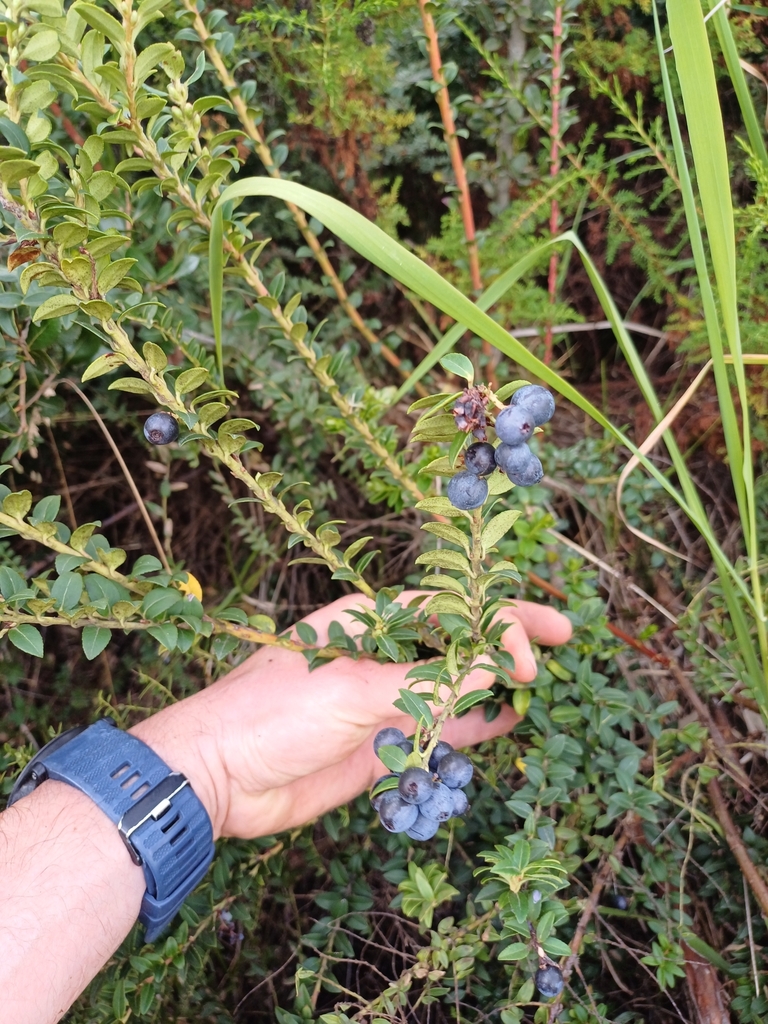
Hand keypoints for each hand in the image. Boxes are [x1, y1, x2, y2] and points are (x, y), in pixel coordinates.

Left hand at [131, 592, 571, 839]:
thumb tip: (491, 665)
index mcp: (369, 620)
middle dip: (507, 638)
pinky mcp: (379, 744)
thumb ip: (426, 682)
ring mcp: (382, 699)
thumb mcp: (352, 689)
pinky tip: (504, 722)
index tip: (531, 650)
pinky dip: (471, 727)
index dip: (495, 619)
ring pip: (454, 685)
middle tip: (562, 637)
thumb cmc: (272, 712)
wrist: (215, 777)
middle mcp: (381, 654)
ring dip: (495, 683)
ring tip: (541, 684)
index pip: (447, 606)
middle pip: (457, 640)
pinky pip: (437, 731)